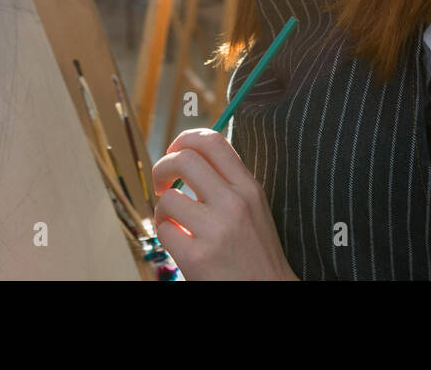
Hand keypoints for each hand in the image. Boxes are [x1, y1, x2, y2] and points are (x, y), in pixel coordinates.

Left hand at [150, 129, 297, 279]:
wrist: (268, 291)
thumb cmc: (256, 251)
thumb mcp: (253, 207)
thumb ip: (228, 181)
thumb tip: (188, 156)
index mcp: (248, 188)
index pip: (212, 141)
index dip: (185, 139)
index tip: (175, 151)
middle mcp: (234, 204)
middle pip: (184, 159)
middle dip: (162, 167)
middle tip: (162, 183)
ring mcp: (215, 230)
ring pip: (168, 198)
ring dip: (163, 209)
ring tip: (174, 221)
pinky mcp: (197, 257)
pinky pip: (164, 230)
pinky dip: (166, 233)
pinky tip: (179, 241)